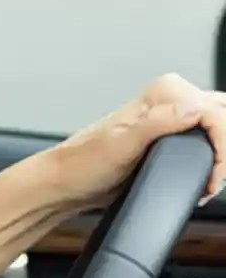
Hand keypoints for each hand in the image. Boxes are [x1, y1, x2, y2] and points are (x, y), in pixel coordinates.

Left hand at [47, 73, 225, 211]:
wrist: (68, 181)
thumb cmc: (85, 163)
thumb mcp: (120, 145)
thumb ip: (156, 123)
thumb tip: (192, 109)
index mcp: (161, 94)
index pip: (215, 111)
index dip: (223, 145)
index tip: (214, 175)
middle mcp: (170, 100)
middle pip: (224, 115)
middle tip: (215, 178)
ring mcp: (174, 119)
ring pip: (221, 128)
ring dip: (223, 156)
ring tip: (209, 183)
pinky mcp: (174, 138)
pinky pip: (210, 141)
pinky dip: (215, 161)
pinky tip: (205, 181)